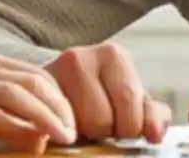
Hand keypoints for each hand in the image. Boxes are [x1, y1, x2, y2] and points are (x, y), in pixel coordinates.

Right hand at [0, 53, 76, 152]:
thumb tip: (34, 136)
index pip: (37, 75)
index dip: (61, 97)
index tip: (74, 121)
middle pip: (35, 80)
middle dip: (61, 106)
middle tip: (77, 131)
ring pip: (20, 92)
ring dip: (47, 114)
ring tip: (65, 135)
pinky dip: (18, 125)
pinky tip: (33, 138)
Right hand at [43, 42, 170, 142]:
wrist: (55, 92)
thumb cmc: (100, 98)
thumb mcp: (130, 103)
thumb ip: (150, 115)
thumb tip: (156, 132)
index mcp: (113, 54)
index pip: (129, 105)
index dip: (129, 127)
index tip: (121, 124)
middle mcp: (80, 56)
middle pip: (101, 118)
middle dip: (105, 131)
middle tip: (99, 124)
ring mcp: (51, 71)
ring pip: (75, 126)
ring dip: (81, 133)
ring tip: (81, 123)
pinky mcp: (32, 91)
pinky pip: (50, 125)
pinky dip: (59, 132)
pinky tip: (63, 125)